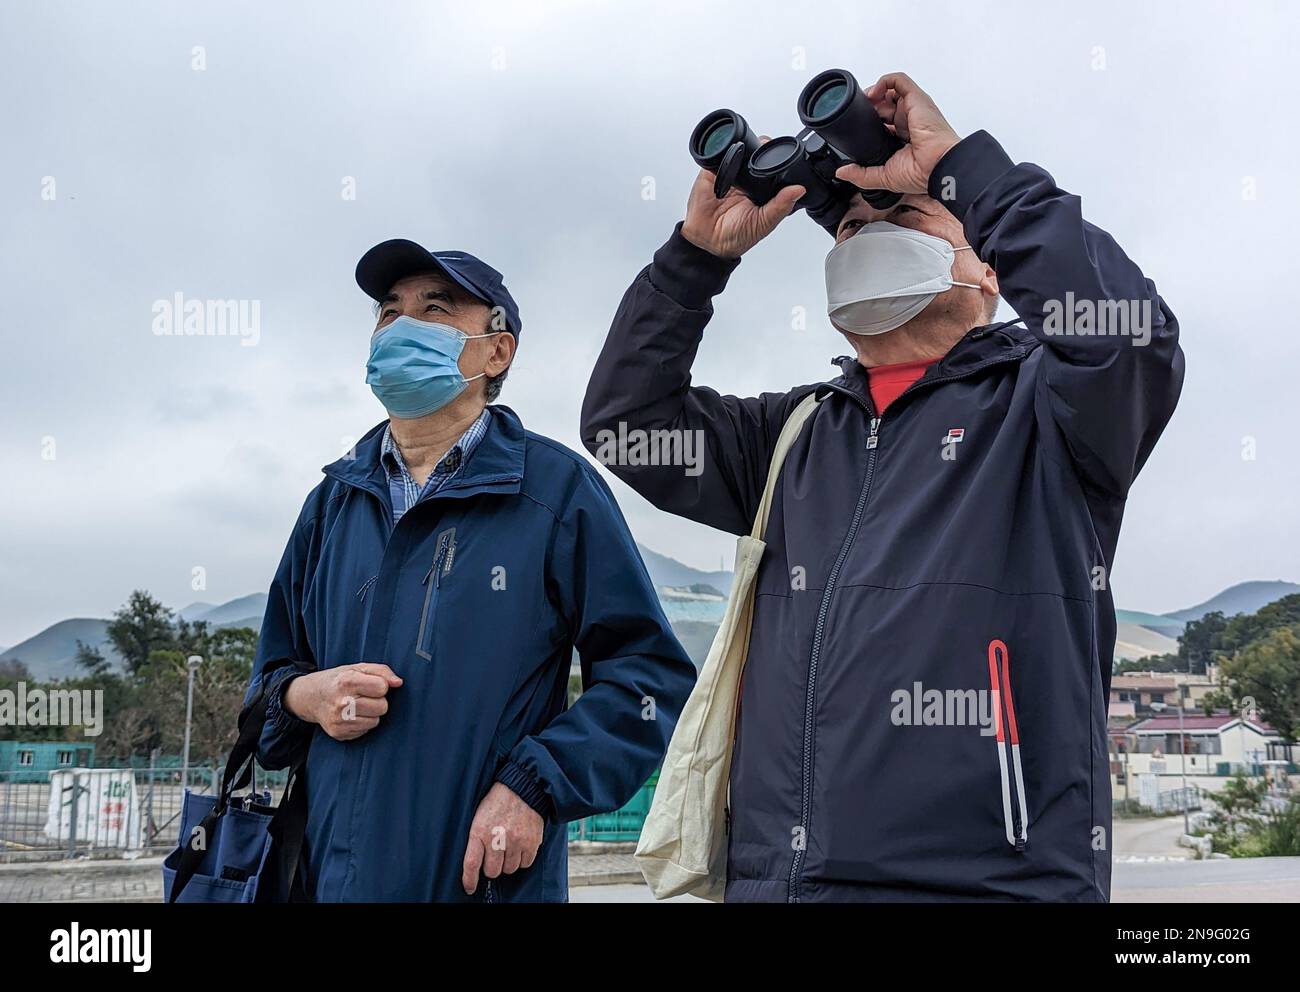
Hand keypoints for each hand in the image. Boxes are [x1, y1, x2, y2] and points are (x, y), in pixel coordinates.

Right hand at [282, 663, 402, 740]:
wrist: (310, 697)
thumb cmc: (338, 680)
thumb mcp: (357, 668)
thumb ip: (382, 671)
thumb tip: (398, 683)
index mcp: (347, 681)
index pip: (381, 687)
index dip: (380, 685)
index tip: (371, 684)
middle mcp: (342, 703)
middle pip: (381, 707)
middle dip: (378, 701)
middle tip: (365, 696)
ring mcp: (339, 720)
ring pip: (375, 721)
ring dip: (371, 714)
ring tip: (358, 705)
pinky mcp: (339, 733)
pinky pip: (365, 730)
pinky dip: (362, 723)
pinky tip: (351, 715)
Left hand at [461, 782, 543, 894]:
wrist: (523, 787)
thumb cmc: (498, 801)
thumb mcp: (479, 816)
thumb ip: (477, 839)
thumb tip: (475, 864)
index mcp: (480, 831)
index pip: (472, 864)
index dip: (469, 880)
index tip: (469, 887)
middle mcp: (497, 839)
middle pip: (493, 871)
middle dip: (492, 867)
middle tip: (495, 855)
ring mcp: (516, 841)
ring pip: (510, 869)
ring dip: (508, 862)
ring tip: (509, 847)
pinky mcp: (532, 842)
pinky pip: (525, 863)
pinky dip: (522, 859)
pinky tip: (520, 846)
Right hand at [680, 153, 804, 258]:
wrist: (708, 240)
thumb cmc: (736, 236)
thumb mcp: (764, 223)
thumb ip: (781, 206)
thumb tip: (799, 190)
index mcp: (763, 189)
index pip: (774, 167)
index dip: (780, 160)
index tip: (785, 157)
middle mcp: (747, 180)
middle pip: (757, 153)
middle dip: (761, 149)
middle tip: (763, 154)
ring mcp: (729, 174)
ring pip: (738, 150)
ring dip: (741, 150)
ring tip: (743, 162)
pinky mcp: (711, 172)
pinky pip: (717, 156)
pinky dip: (721, 156)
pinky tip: (726, 167)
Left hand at [834, 72, 960, 194]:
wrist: (936, 165)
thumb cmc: (920, 172)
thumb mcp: (883, 177)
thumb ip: (861, 175)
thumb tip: (842, 172)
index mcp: (903, 137)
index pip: (883, 122)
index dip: (870, 120)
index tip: (858, 125)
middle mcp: (908, 120)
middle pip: (884, 105)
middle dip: (869, 107)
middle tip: (858, 115)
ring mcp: (912, 108)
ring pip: (889, 91)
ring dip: (874, 94)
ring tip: (864, 104)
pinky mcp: (916, 98)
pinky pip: (899, 80)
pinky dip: (884, 81)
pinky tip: (873, 94)